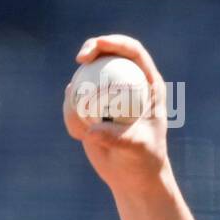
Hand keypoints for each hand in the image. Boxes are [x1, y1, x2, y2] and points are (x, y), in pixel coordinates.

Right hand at [63, 35, 171, 193]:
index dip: (115, 42)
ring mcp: (107, 95)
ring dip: (78, 97)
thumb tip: (93, 129)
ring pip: (84, 79)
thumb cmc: (143, 162)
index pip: (133, 52)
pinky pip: (72, 103)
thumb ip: (118, 138)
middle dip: (91, 49)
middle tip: (80, 60)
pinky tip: (81, 135)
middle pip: (106, 54)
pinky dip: (72, 116)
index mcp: (148, 85)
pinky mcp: (89, 108)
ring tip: (86, 128)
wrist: (133, 178)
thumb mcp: (135, 149)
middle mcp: (127, 85)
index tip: (97, 46)